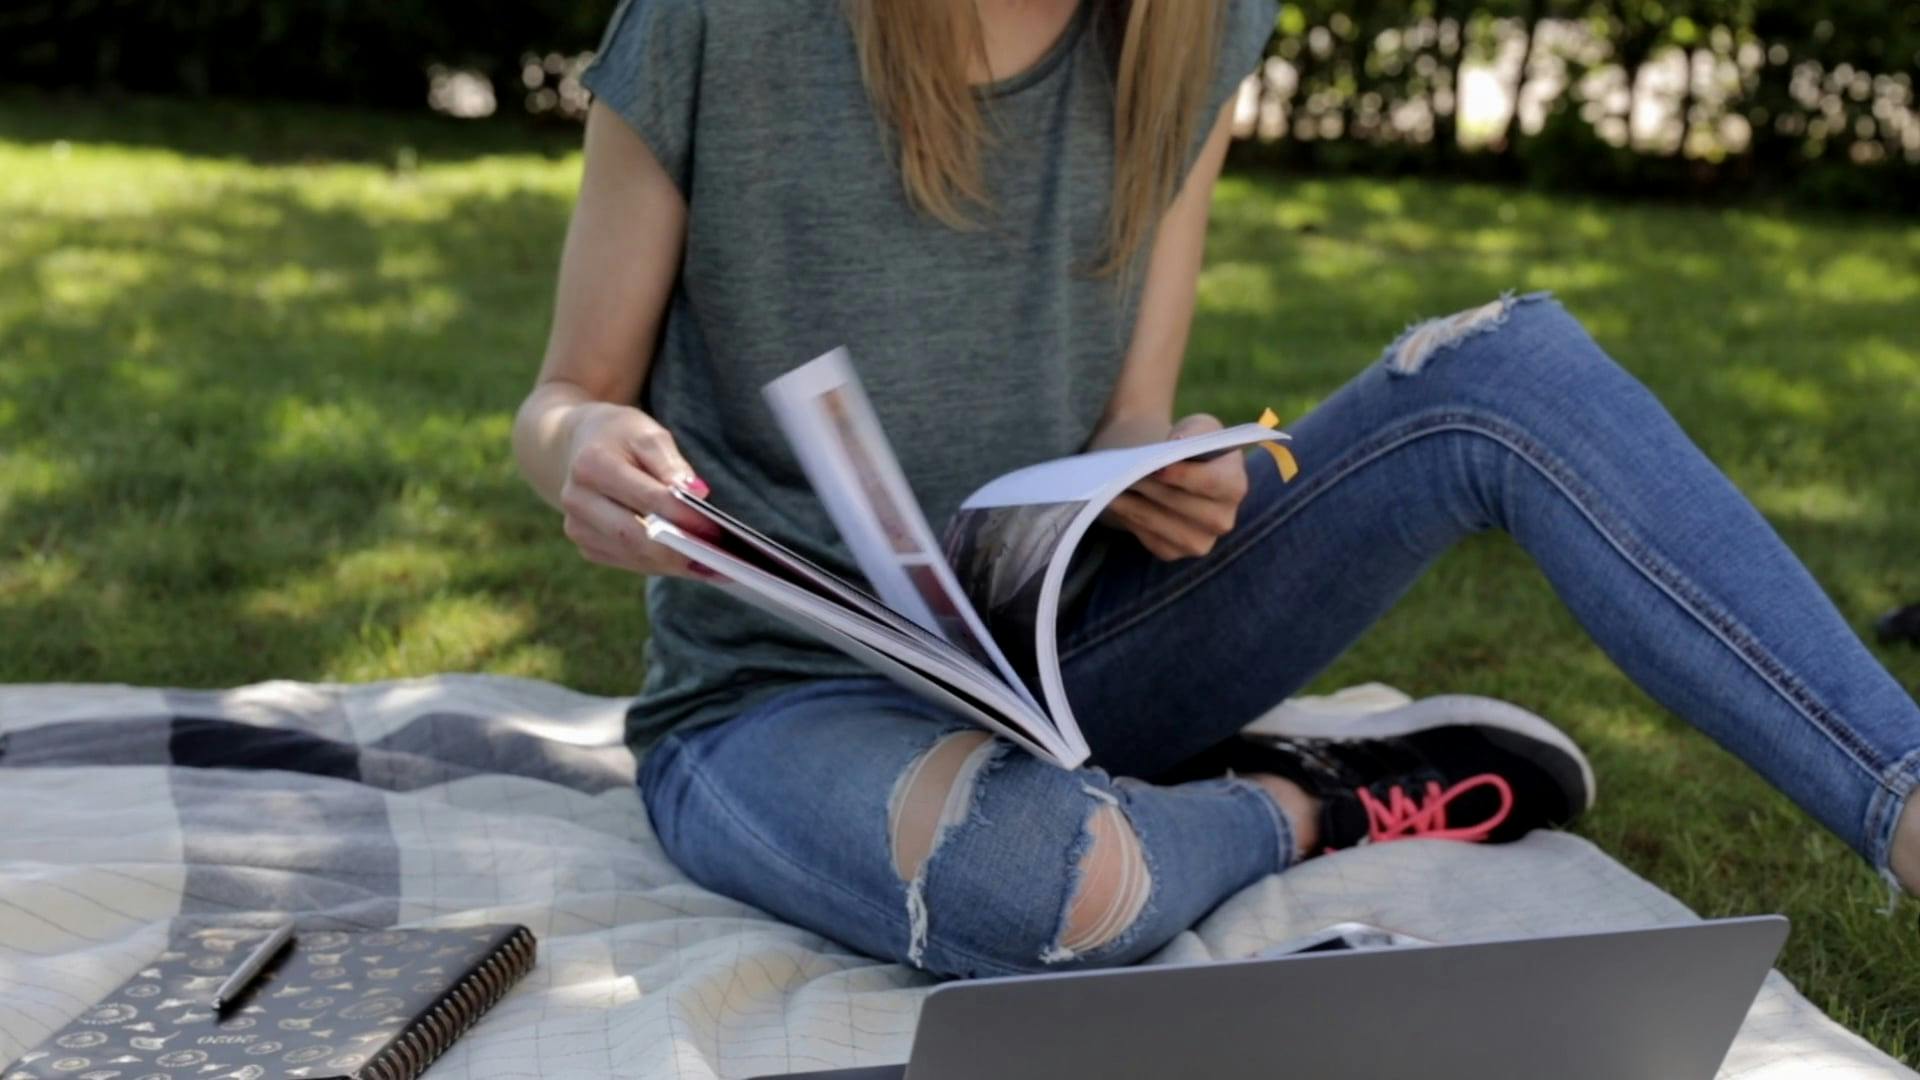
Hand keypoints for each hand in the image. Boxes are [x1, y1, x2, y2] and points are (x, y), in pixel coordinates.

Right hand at [559, 403, 717, 578]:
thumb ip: (672, 464)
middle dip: (678, 552)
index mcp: (591, 465)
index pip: (646, 498)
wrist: (581, 444)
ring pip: (632, 555)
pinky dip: (659, 564)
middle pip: (634, 536)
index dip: (682, 517)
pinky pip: (627, 561)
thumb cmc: (622, 436)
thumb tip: (697, 494)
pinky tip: (688, 564)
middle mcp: (576, 499)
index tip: (715, 531)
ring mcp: (577, 526)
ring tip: (713, 567)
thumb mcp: (648, 434)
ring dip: (673, 564)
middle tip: (718, 561)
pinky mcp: (585, 543)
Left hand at [1101, 413, 1248, 560]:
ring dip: (1134, 506)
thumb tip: (1175, 444)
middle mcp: (1222, 519)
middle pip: (1182, 505)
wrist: (1175, 472)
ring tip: (1112, 487)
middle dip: (1152, 489)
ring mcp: (1200, 541)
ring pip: (1162, 525)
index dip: (1184, 476)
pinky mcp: (1174, 551)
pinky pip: (1149, 538)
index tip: (1158, 467)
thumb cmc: (1189, 446)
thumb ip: (1192, 433)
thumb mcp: (1197, 428)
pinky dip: (1131, 519)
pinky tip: (1116, 502)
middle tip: (1125, 474)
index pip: (1212, 483)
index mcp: (1234, 485)